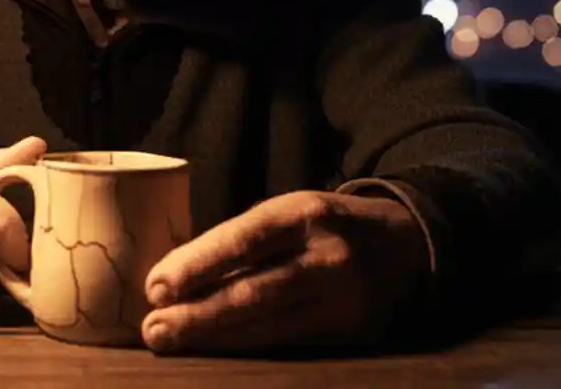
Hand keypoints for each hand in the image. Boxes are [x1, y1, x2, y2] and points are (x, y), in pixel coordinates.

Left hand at [141, 190, 429, 352]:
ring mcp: (343, 299)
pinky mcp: (350, 333)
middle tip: (153, 329)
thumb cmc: (326, 225)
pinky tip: (213, 350)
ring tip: (170, 340)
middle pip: (253, 291)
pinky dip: (244, 347)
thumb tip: (176, 274)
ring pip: (267, 325)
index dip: (197, 265)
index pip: (244, 240)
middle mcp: (327, 256)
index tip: (155, 286)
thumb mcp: (291, 212)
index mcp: (306, 213)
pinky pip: (287, 343)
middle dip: (197, 314)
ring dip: (213, 337)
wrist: (407, 244)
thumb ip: (243, 238)